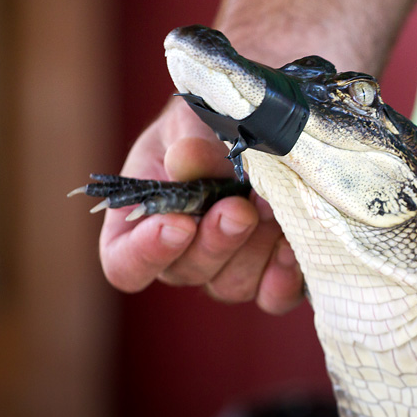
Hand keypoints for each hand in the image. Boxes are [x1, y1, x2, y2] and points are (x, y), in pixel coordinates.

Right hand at [98, 98, 303, 313]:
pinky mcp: (269, 278)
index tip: (178, 223)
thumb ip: (189, 140)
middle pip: (186, 273)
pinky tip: (291, 243)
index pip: (125, 263)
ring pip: (231, 285)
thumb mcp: (195, 120)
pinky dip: (284, 277)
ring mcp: (226, 272)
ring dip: (253, 249)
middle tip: (239, 207)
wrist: (263, 126)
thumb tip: (185, 161)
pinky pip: (274, 296)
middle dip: (216, 240)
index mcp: (141, 222)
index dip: (146, 252)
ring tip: (273, 205)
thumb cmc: (211, 124)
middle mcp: (180, 256)